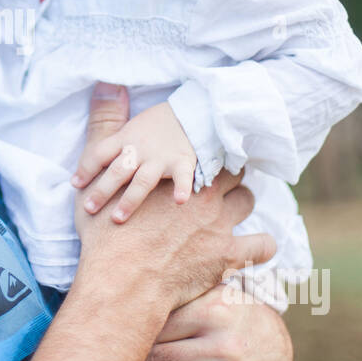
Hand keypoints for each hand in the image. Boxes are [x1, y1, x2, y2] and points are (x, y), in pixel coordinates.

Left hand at [72, 100, 196, 221]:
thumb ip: (110, 139)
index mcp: (124, 138)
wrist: (189, 112)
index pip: (99, 153)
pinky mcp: (183, 161)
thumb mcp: (129, 126)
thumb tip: (88, 147)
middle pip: (117, 171)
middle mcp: (139, 149)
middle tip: (88, 208)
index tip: (74, 185)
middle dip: (102, 190)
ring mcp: (161, 157)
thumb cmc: (155, 125)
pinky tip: (179, 202)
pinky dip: (182, 188)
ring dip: (129, 200)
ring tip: (117, 218)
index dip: (86, 169)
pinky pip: (183, 177)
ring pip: (142, 180)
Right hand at [73, 84, 275, 312]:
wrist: (121, 277)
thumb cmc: (105, 230)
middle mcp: (203, 191)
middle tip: (226, 174)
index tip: (209, 149)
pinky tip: (262, 246)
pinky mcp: (227, 255)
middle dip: (228, 172)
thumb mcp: (98, 170)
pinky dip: (263, 246)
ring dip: (242, 202)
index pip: (204, 146)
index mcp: (176, 169)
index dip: (208, 146)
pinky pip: (259, 246)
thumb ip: (105, 124)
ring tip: (239, 204)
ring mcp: (218, 223)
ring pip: (245, 202)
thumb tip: (107, 83)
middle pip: (229, 171)